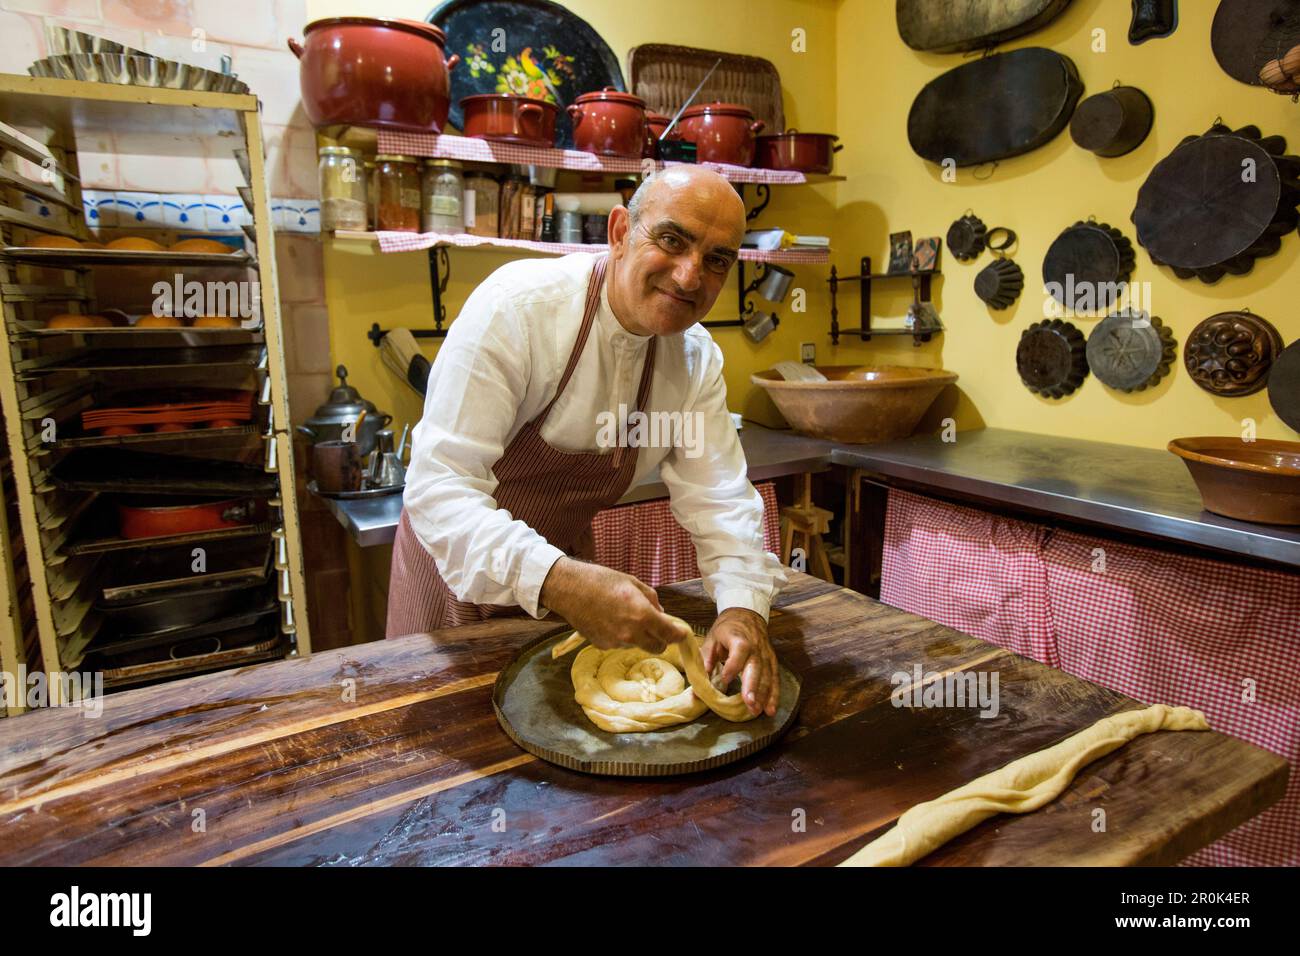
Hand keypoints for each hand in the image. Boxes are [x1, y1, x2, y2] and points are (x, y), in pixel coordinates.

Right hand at [539, 557, 683, 652]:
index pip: (670, 635)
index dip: (678, 635)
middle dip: (661, 639)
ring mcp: (615, 642)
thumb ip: (651, 600)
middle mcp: (631, 633)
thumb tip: (661, 614)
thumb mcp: (633, 583)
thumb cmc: (601, 581)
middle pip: (657, 647)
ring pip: (637, 645)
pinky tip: (609, 620)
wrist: (569, 589)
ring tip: (624, 615)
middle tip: (657, 627)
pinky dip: (621, 636)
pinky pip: (620, 644)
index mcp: (642, 615)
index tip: (680, 633)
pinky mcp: (602, 645)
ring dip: (639, 636)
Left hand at [700, 608, 777, 716]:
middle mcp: (755, 647)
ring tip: (758, 711)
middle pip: (756, 667)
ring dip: (764, 695)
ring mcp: (766, 654)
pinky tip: (771, 709)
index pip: (739, 650)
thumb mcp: (712, 638)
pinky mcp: (772, 661)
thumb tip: (700, 678)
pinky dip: (774, 695)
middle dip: (753, 687)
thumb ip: (706, 657)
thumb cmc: (726, 629)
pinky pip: (774, 679)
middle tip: (749, 704)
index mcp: (739, 638)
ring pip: (767, 675)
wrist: (746, 615)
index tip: (725, 679)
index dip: (733, 665)